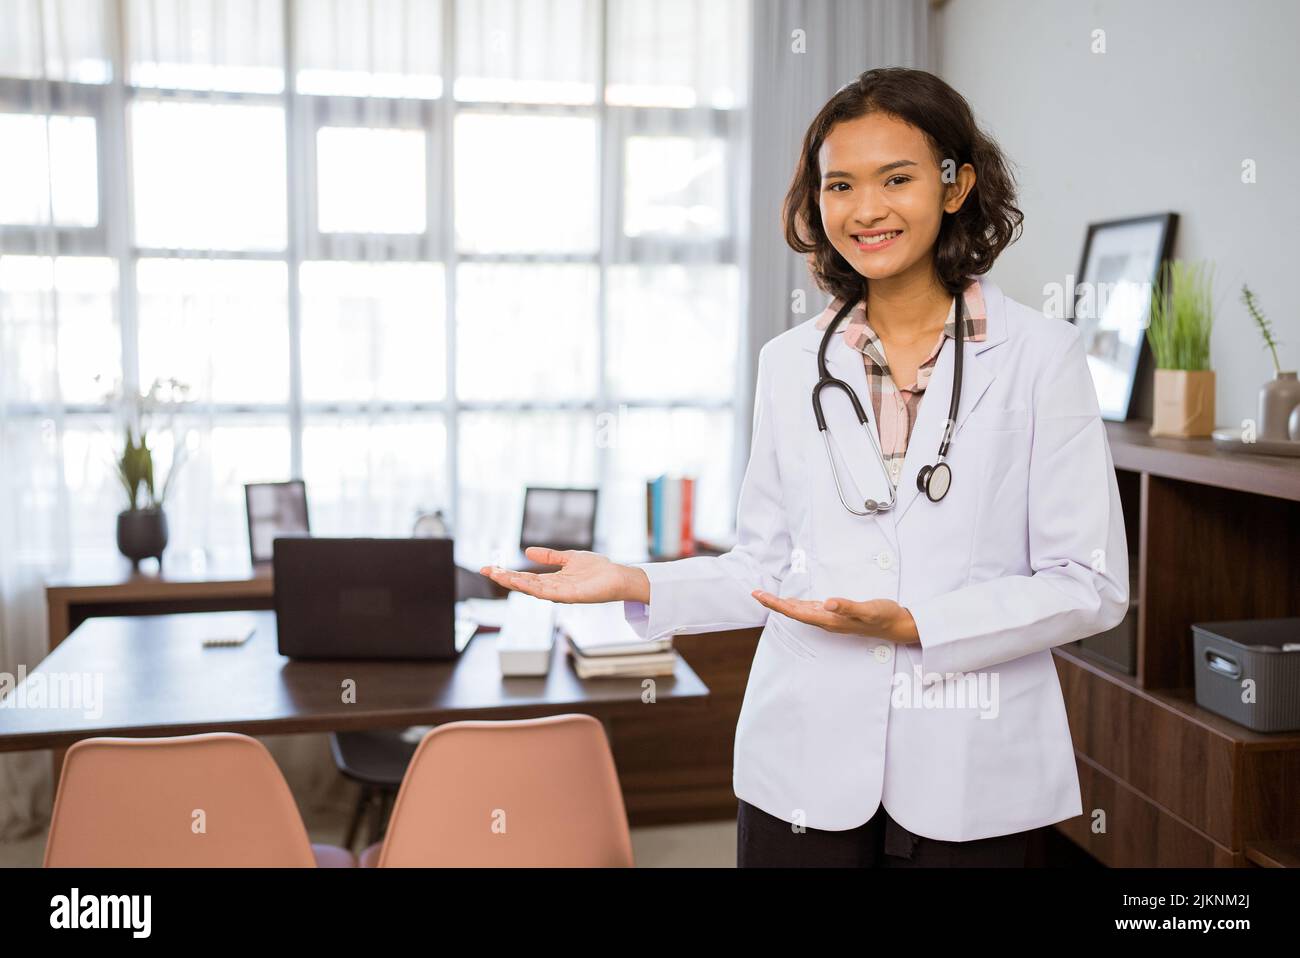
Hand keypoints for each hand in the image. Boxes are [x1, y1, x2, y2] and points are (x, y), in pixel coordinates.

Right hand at [479, 546, 649, 603]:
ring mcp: (559, 594)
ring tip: (497, 574)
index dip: (507, 573)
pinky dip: (531, 587)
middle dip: (504, 578)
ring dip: (513, 582)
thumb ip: (549, 556)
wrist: (618, 577)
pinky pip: (547, 592)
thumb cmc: (598, 569)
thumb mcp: (569, 558)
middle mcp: (552, 589)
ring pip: (531, 589)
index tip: (489, 568)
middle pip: (523, 584)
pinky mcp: (569, 596)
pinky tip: (519, 581)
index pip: (524, 578)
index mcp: (552, 581)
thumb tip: (528, 552)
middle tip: (486, 571)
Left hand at [751, 590, 919, 643]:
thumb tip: (827, 604)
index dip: (776, 604)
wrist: (897, 625)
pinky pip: (810, 610)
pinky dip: (797, 604)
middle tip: (754, 592)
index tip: (759, 595)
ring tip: (767, 596)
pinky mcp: (836, 614)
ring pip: (800, 611)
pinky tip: (793, 602)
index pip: (795, 612)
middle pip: (793, 612)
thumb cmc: (883, 617)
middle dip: (773, 603)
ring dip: (782, 604)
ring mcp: (830, 619)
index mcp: (829, 620)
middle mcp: (826, 621)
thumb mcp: (868, 609)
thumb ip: (847, 607)